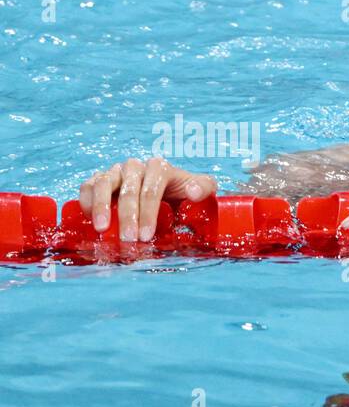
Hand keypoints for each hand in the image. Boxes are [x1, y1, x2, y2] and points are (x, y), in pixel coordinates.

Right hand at [77, 158, 217, 240]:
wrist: (166, 191)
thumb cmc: (182, 192)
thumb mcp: (200, 188)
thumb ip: (204, 187)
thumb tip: (192, 193)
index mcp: (159, 168)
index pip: (151, 191)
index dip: (148, 214)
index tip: (145, 235)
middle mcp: (135, 167)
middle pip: (128, 190)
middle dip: (128, 217)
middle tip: (129, 239)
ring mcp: (115, 172)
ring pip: (103, 184)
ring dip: (101, 207)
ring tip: (102, 230)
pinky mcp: (100, 179)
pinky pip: (88, 185)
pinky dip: (86, 200)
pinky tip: (89, 218)